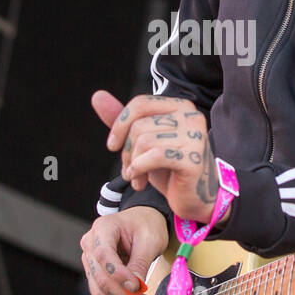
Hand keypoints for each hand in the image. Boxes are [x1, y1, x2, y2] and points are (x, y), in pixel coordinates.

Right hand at [79, 208, 167, 294]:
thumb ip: (140, 262)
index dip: (119, 274)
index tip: (137, 286)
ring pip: (100, 292)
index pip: (103, 255)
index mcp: (102, 229)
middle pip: (101, 278)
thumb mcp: (149, 239)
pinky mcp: (97, 274)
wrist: (143, 220)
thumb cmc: (146, 224)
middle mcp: (91, 245)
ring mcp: (91, 261)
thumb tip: (136, 288)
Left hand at [92, 89, 221, 223]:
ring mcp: (194, 136)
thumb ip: (124, 121)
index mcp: (181, 106)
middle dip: (126, 151)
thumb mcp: (145, 142)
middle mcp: (191, 116)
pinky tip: (139, 181)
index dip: (120, 124)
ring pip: (143, 141)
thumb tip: (97, 96)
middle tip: (128, 170)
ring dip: (132, 164)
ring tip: (135, 178)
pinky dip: (139, 169)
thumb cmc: (170, 169)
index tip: (113, 146)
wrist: (197, 198)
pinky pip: (153, 156)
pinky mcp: (193, 158)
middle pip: (139, 125)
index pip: (140, 104)